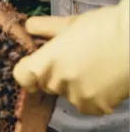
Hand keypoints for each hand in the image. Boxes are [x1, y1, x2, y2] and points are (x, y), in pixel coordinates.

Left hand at [13, 0, 129, 114]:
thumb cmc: (108, 27)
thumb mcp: (73, 24)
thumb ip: (47, 29)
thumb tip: (29, 26)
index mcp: (44, 64)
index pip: (22, 76)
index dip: (29, 71)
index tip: (37, 67)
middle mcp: (55, 83)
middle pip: (47, 84)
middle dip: (58, 75)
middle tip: (80, 61)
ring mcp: (74, 97)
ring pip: (69, 94)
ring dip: (79, 86)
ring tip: (99, 68)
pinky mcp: (93, 107)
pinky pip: (88, 104)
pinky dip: (96, 96)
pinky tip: (107, 80)